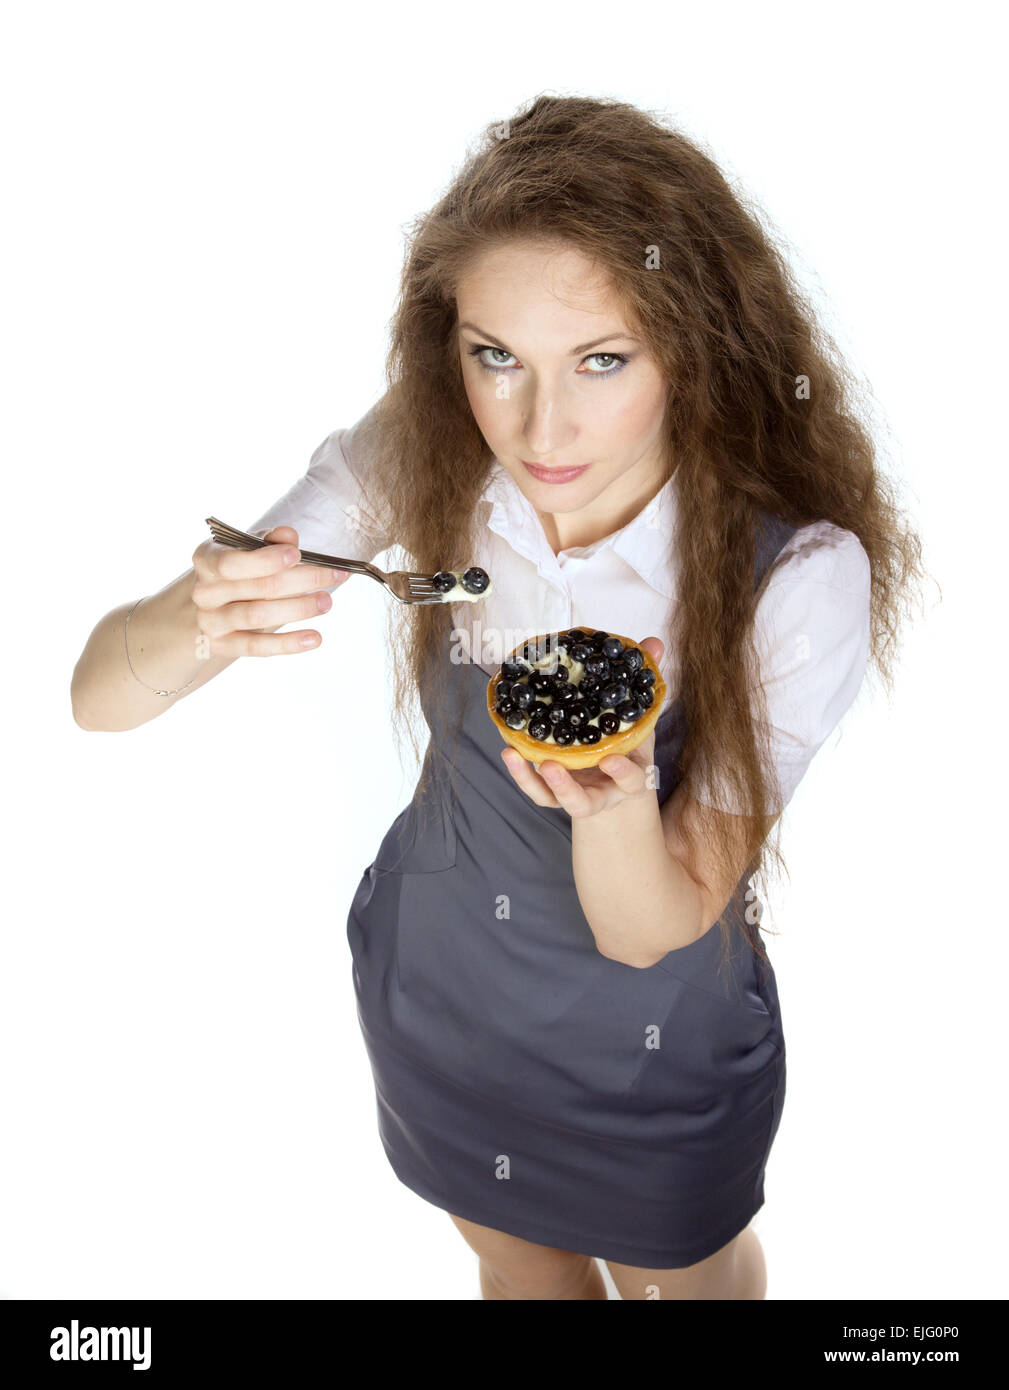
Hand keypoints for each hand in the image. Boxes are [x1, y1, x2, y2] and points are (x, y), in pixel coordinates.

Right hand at [190, 525, 348, 656]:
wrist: (214, 604)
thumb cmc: (240, 571)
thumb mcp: (250, 549)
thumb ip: (270, 541)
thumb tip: (289, 535)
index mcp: (208, 559)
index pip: (233, 561)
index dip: (266, 560)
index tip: (297, 554)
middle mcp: (205, 591)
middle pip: (256, 587)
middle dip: (301, 580)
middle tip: (335, 575)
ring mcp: (212, 621)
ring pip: (258, 616)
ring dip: (298, 609)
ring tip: (327, 602)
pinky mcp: (223, 646)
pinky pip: (258, 647)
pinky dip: (288, 643)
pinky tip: (315, 638)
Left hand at [501, 637, 663, 817]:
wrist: (614, 775)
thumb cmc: (627, 743)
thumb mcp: (639, 718)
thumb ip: (646, 684)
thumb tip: (654, 643)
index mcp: (628, 778)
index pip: (631, 782)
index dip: (622, 773)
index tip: (611, 759)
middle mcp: (600, 793)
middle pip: (582, 803)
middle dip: (566, 787)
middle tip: (550, 765)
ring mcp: (572, 795)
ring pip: (550, 798)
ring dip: (529, 779)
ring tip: (512, 753)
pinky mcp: (550, 791)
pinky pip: (532, 787)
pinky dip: (520, 772)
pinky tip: (508, 748)